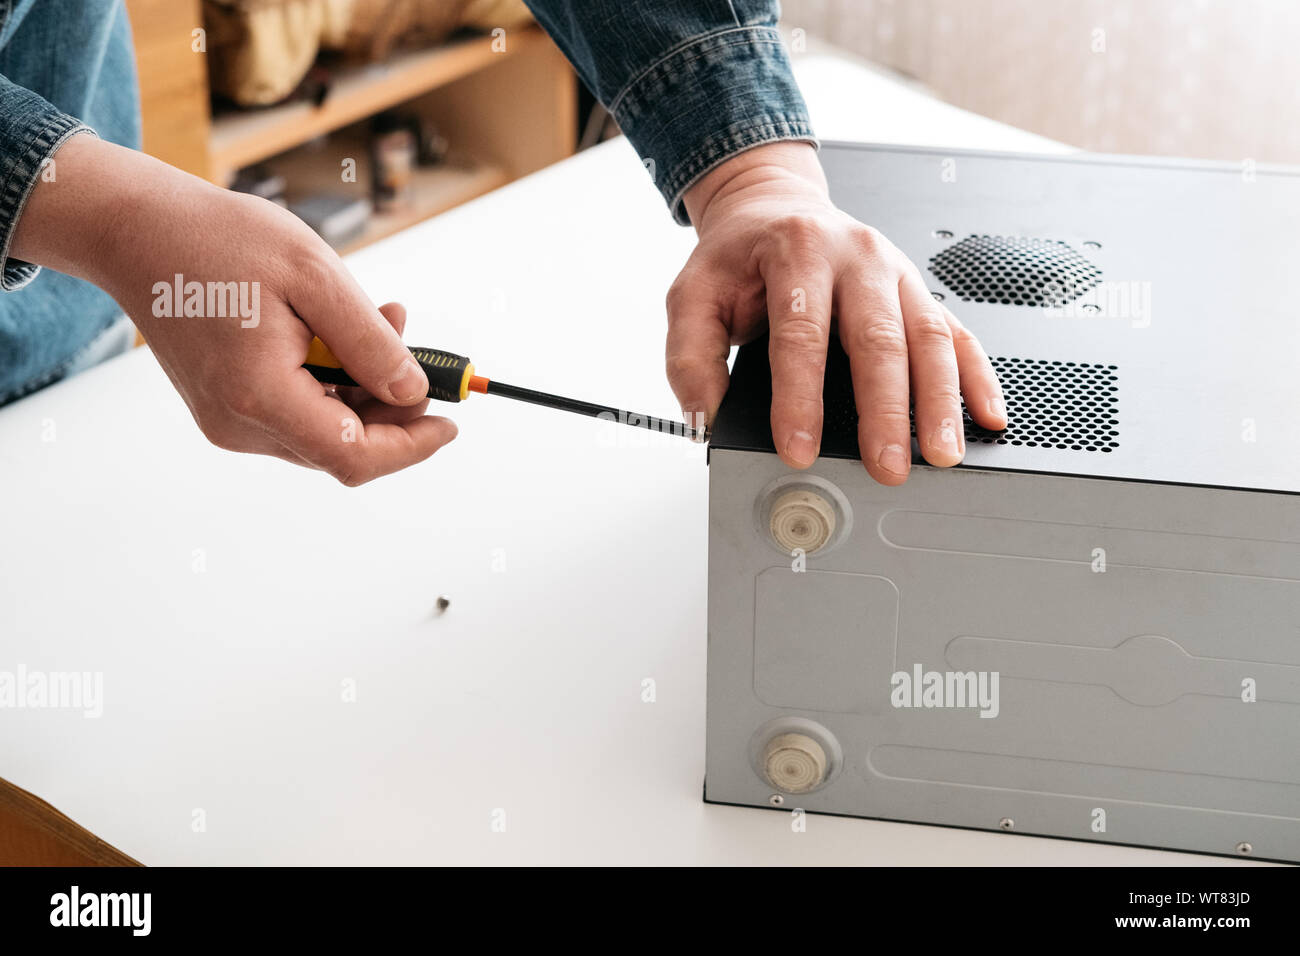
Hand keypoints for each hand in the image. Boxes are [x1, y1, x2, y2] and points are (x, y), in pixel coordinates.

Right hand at [13, 135, 456, 484]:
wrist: (137, 231)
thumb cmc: (220, 240)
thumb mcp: (315, 277)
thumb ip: (370, 342)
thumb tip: (414, 392)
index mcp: (259, 396)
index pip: (353, 455)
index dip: (410, 446)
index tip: (449, 422)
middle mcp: (239, 424)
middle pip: (343, 447)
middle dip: (393, 405)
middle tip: (415, 341)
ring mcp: (229, 421)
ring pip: (324, 430)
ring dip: (366, 388)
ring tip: (382, 319)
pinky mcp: (227, 408)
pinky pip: (298, 412)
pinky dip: (334, 383)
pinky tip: (342, 334)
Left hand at [672, 142, 1005, 483]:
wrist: (773, 206)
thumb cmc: (738, 257)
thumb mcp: (693, 294)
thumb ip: (690, 356)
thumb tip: (702, 416)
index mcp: (797, 252)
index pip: (801, 334)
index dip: (799, 397)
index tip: (798, 449)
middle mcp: (856, 257)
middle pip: (878, 338)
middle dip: (886, 410)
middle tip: (887, 466)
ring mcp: (897, 272)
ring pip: (930, 337)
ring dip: (939, 401)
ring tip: (941, 454)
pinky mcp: (919, 291)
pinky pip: (958, 333)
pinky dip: (976, 376)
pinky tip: (987, 414)